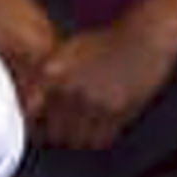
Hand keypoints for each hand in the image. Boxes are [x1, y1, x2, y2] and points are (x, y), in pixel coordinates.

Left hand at [31, 0, 176, 150]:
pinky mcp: (118, 111)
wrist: (145, 35)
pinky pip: (101, 139)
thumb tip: (32, 102)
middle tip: (63, 136)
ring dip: (78, 141)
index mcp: (53, 70)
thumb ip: (49, 75)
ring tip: (82, 136)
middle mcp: (70, 87)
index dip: (34, 124)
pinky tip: (100, 133)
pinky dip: (98, 140)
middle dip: (58, 136)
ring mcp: (94, 100)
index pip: (31, 111)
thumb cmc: (109, 41)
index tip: (38, 128)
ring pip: (78, 140)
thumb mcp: (71, 50)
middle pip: (54, 131)